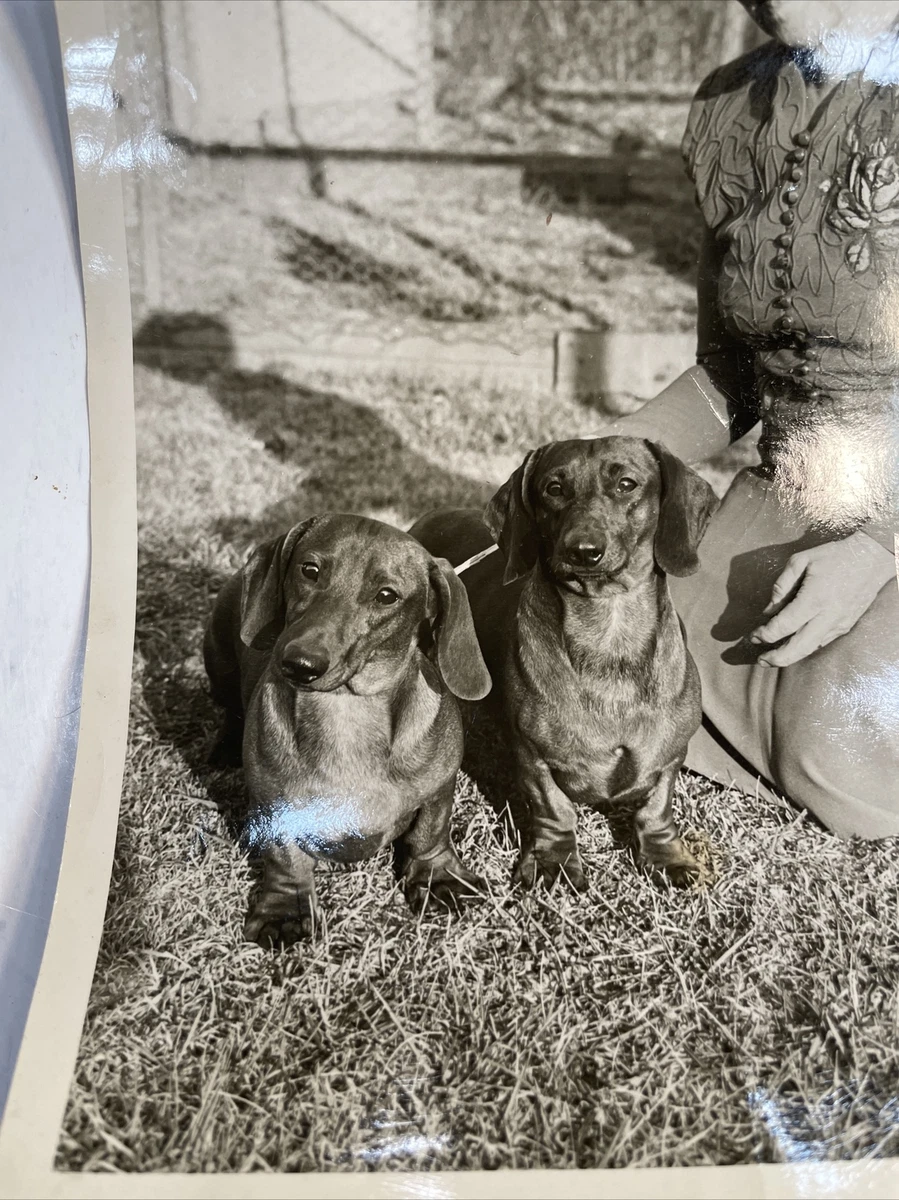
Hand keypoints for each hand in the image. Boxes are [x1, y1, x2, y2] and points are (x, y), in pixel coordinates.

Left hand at [750, 533, 895, 667]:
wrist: (871, 559)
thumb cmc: (835, 556)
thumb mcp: (801, 561)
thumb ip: (782, 585)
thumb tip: (769, 609)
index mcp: (814, 598)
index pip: (784, 625)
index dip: (765, 634)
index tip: (753, 636)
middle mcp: (827, 616)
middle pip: (798, 647)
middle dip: (777, 658)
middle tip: (761, 660)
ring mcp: (839, 623)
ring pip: (811, 649)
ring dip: (790, 657)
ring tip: (772, 658)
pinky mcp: (846, 626)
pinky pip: (822, 642)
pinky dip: (805, 648)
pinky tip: (793, 647)